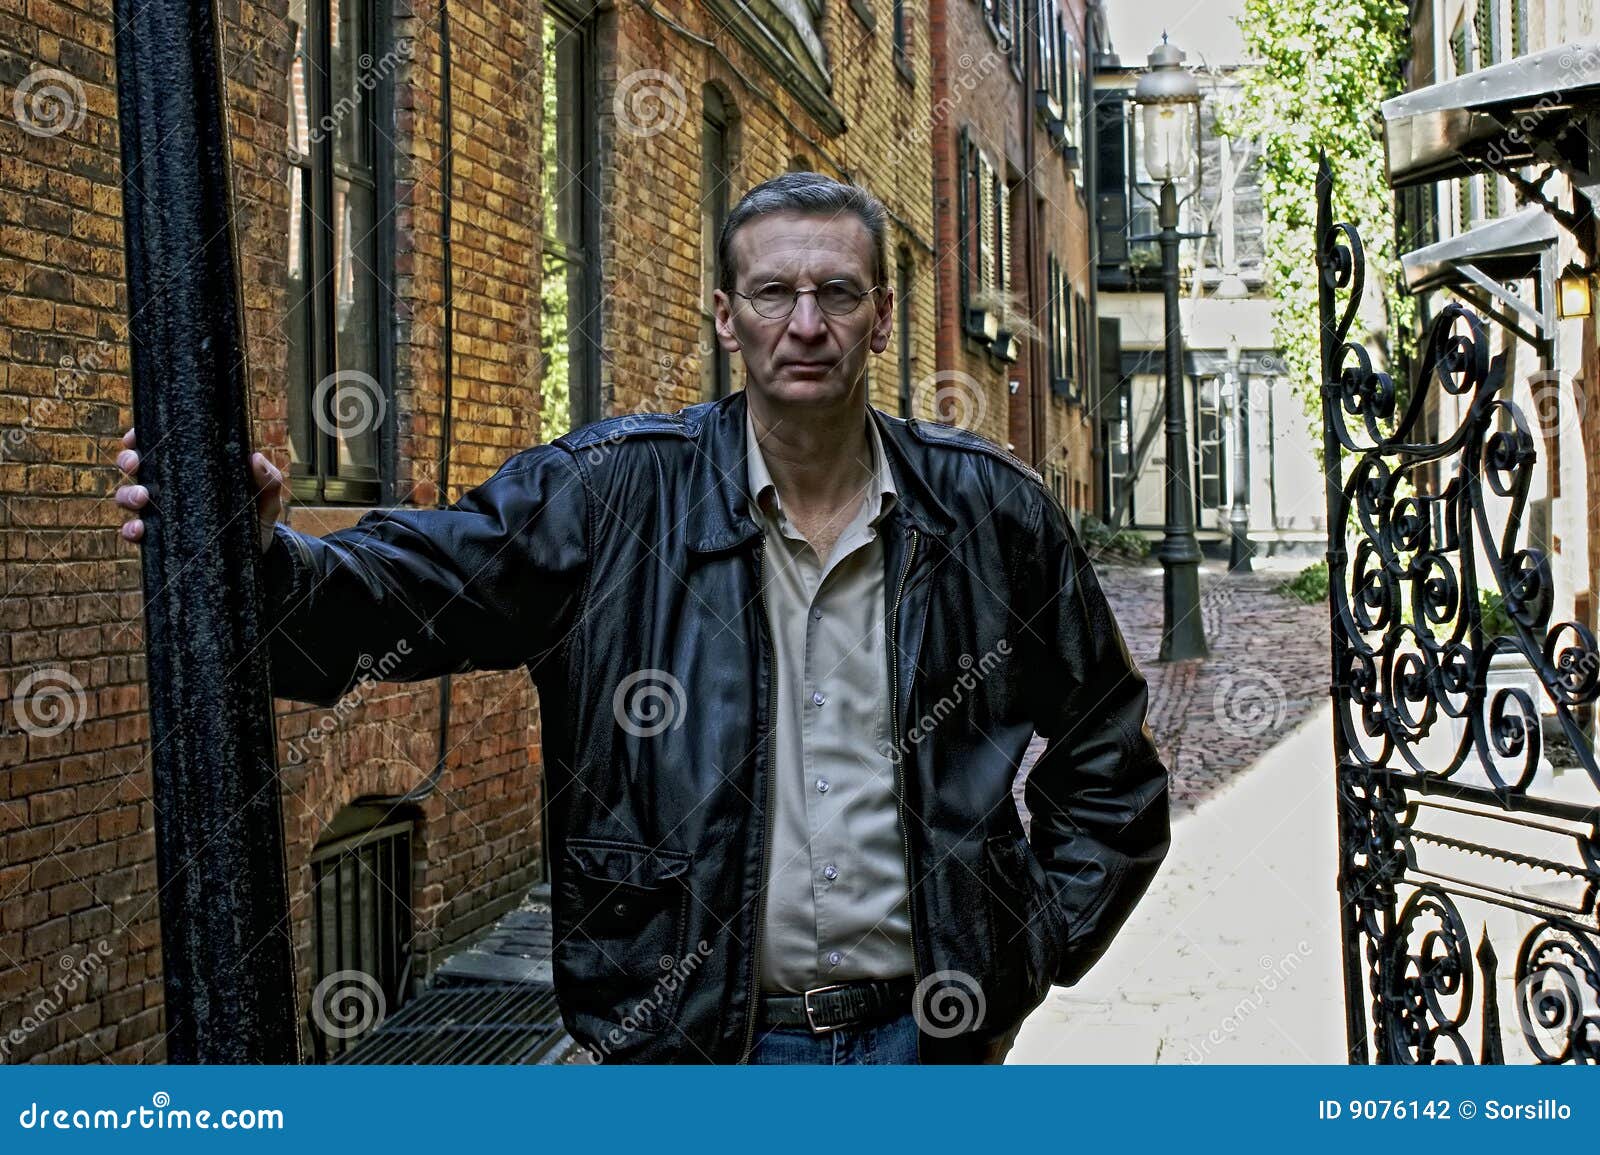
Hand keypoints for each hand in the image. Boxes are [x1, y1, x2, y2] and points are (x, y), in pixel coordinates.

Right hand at [114, 428, 286, 555]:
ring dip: (128, 494)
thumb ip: (267, 479)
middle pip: (136, 467)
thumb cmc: (256, 517)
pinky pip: (135, 533)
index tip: (134, 436)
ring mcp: (162, 513)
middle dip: (129, 461)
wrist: (257, 555)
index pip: (158, 446)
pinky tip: (140, 529)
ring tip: (143, 498)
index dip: (139, 437)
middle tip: (136, 464)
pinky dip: (131, 529)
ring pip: (129, 497)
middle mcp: (170, 487)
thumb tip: (255, 459)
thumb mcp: (265, 498)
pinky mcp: (161, 539)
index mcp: (190, 468)